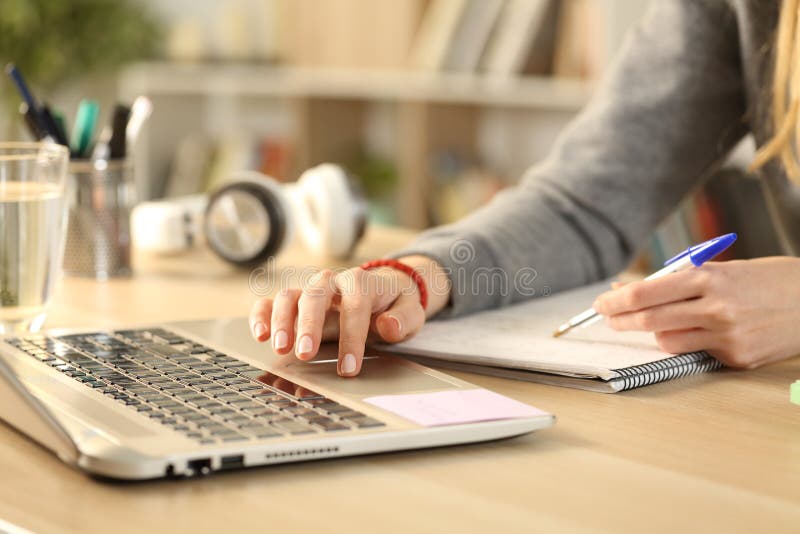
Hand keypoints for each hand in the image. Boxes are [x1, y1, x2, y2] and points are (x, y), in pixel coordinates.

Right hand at [248, 256, 449, 376]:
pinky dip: (261, 315)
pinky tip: (260, 335)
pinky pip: (271, 302)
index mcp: (361, 282)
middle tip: (306, 354)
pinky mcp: (295, 302)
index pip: (354, 307)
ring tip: (281, 348)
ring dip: (282, 321)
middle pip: (315, 296)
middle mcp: (331, 282)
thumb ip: (404, 319)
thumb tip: (388, 326)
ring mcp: (310, 290)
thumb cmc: (394, 304)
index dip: (351, 338)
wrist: (383, 290)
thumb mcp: (411, 311)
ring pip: (289, 296)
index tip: (349, 367)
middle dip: (309, 325)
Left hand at [592, 257, 799, 368]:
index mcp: (709, 278)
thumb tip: (630, 289)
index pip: (646, 293)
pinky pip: (694, 352)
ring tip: (655, 321)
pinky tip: (694, 331)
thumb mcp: (722, 268)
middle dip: (621, 319)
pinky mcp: (736, 357)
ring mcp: (727, 335)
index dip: (617, 300)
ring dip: (653, 332)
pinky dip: (685, 342)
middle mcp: (716, 308)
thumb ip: (678, 280)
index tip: (602, 301)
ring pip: (666, 340)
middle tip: (608, 317)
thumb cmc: (767, 279)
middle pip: (649, 319)